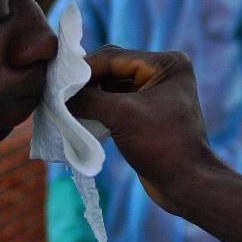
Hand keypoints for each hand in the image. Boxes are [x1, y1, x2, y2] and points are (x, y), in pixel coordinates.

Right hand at [69, 46, 223, 215]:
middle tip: (56, 93)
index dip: (83, 69)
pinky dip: (98, 108)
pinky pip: (116, 102)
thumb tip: (55, 90)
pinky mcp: (148, 112)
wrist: (186, 184)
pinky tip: (79, 116)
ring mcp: (156, 92)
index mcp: (166, 63)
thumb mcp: (121, 116)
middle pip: (111, 68)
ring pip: (111, 86)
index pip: (113, 57)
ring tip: (65, 105)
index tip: (54, 81)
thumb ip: (87, 98)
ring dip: (90, 96)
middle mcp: (164, 72)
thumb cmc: (161, 145)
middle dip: (85, 82)